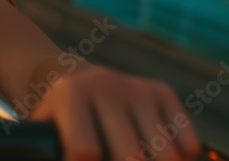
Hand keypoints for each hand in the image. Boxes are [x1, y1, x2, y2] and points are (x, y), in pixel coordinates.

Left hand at [29, 64, 200, 160]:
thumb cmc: (51, 120)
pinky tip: (155, 156)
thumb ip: (52, 151)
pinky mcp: (161, 91)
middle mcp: (105, 85)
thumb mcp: (41, 134)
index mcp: (69, 94)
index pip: (85, 152)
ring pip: (167, 154)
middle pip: (132, 157)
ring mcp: (136, 87)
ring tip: (129, 159)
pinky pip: (187, 143)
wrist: (62, 76)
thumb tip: (81, 158)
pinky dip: (179, 158)